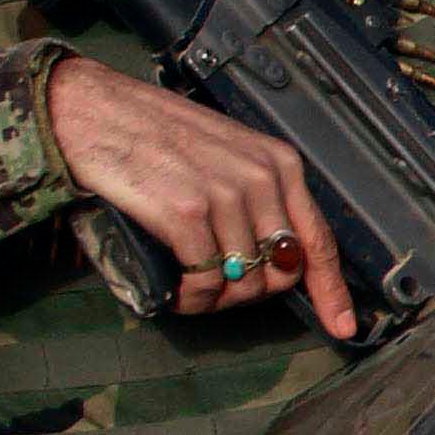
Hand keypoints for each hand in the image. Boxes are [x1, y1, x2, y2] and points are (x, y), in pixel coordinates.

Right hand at [42, 56, 357, 338]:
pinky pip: (206, 282)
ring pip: (246, 282)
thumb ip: (255, 197)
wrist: (91, 108)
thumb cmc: (151, 133)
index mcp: (278, 163)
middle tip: (216, 290)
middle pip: (282, 272)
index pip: (318, 239)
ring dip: (217, 300)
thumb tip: (270, 254)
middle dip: (253, 294)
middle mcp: (261, 178)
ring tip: (189, 289)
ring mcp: (226, 195)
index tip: (343, 325)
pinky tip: (176, 292)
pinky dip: (192, 299)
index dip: (332, 290)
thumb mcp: (225, 154)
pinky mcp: (186, 213)